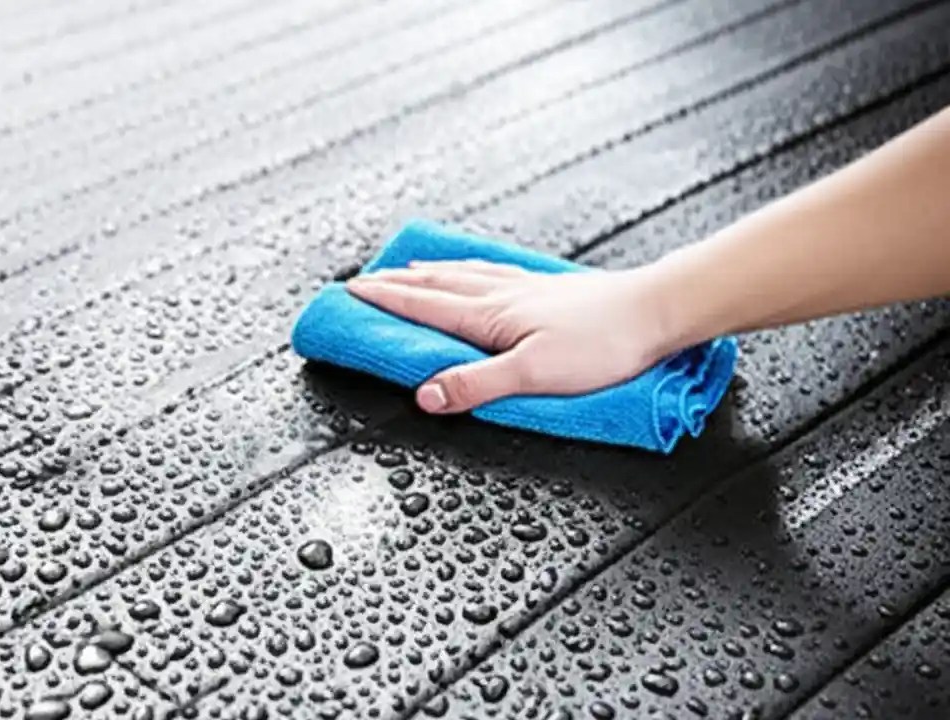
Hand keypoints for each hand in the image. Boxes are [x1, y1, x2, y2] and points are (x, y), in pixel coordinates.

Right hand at [345, 260, 672, 412]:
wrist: (656, 312)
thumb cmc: (603, 344)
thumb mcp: (532, 375)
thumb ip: (476, 385)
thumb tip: (426, 395)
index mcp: (491, 316)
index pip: (423, 307)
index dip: (384, 301)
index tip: (352, 294)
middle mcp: (502, 295)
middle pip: (435, 286)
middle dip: (395, 284)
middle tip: (363, 280)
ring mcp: (525, 289)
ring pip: (462, 275)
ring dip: (428, 274)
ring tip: (408, 269)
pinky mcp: (547, 289)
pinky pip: (492, 272)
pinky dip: (468, 268)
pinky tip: (476, 271)